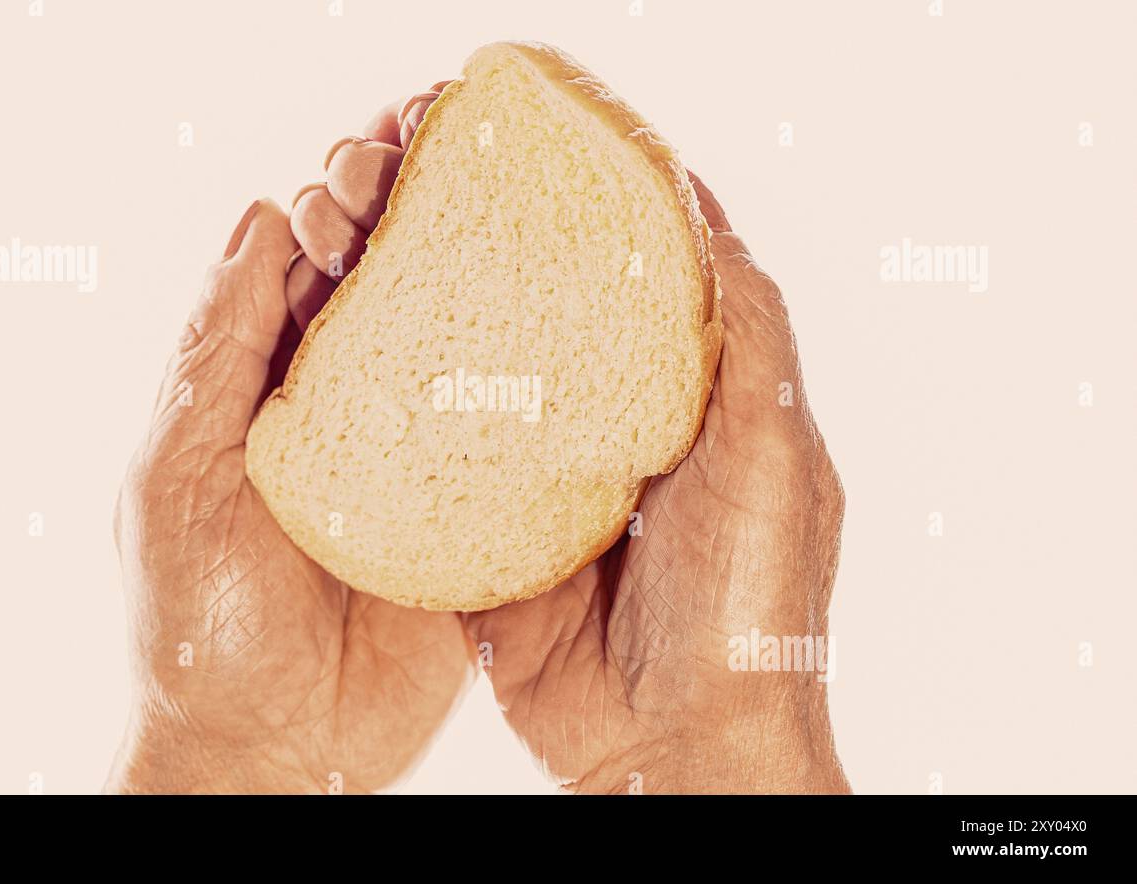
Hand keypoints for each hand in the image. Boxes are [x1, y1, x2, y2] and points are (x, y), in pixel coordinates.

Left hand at [107, 93, 472, 793]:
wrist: (269, 748)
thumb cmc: (200, 624)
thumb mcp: (180, 477)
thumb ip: (214, 358)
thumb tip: (257, 224)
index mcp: (267, 391)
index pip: (303, 269)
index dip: (334, 202)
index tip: (364, 170)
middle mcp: (345, 409)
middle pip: (386, 286)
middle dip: (410, 215)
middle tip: (441, 167)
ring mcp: (413, 458)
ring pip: (452, 344)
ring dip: (478, 276)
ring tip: (514, 215)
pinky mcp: (470, 513)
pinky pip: (504, 434)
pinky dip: (531, 381)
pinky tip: (565, 330)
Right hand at [467, 178, 850, 793]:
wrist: (678, 747)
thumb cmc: (748, 606)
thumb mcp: (775, 455)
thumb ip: (751, 343)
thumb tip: (715, 230)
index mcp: (707, 420)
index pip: (667, 304)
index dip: (632, 236)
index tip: (580, 174)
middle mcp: (633, 451)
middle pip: (578, 343)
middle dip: (531, 284)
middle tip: (468, 218)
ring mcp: (564, 501)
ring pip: (510, 404)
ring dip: (469, 353)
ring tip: (411, 279)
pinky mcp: (503, 551)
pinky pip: (457, 482)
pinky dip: (426, 440)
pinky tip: (384, 383)